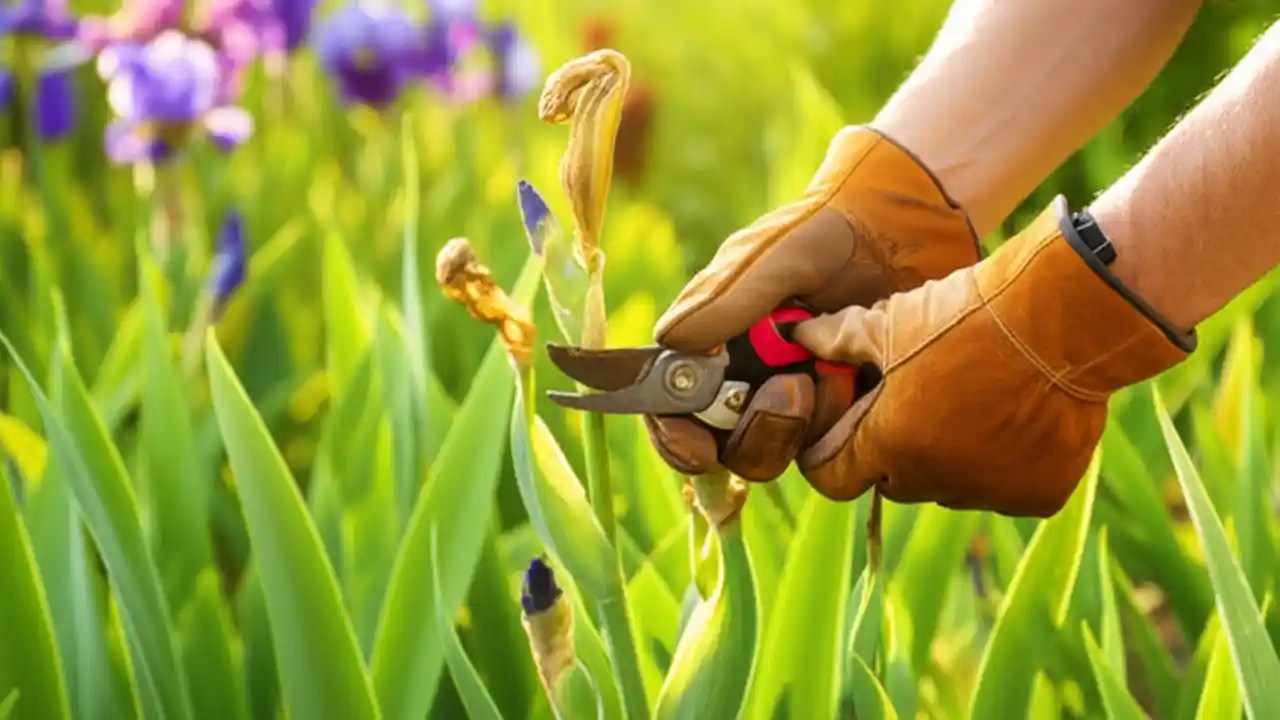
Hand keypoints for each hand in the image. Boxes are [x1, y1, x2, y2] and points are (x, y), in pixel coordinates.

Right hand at [646, 125, 980, 481]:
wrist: (901, 231)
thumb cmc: (823, 233)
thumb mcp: (771, 256)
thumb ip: (725, 298)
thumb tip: (670, 343)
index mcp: (709, 348)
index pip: (674, 411)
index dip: (676, 439)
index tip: (697, 447)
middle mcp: (745, 383)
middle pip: (728, 446)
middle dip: (756, 431)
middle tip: (790, 388)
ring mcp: (794, 402)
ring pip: (780, 452)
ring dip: (802, 423)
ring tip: (832, 370)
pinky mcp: (842, 414)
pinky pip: (831, 447)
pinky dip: (843, 417)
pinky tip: (861, 371)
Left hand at [790, 195, 1195, 516]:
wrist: (1062, 321)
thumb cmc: (965, 316)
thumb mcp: (888, 322)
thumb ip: (834, 341)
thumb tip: (795, 338)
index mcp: (885, 447)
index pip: (831, 477)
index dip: (830, 451)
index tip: (845, 425)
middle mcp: (932, 483)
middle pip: (892, 481)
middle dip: (893, 448)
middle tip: (916, 398)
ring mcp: (988, 495)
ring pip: (950, 485)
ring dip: (950, 456)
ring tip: (972, 398)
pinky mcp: (1036, 497)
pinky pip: (1004, 487)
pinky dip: (1005, 462)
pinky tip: (1015, 414)